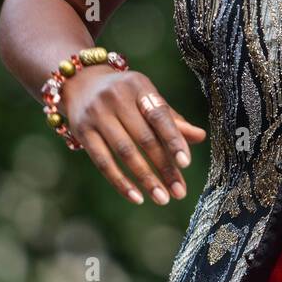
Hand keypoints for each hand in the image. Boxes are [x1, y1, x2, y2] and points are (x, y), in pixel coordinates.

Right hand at [59, 66, 206, 205]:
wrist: (81, 83)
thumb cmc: (126, 96)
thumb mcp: (148, 99)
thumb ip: (171, 119)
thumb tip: (200, 136)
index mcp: (139, 86)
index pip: (159, 116)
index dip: (174, 139)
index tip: (185, 164)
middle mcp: (116, 97)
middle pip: (144, 138)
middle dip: (164, 167)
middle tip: (179, 192)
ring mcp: (97, 114)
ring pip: (124, 152)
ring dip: (146, 179)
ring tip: (163, 198)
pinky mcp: (82, 131)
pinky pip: (103, 162)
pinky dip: (121, 182)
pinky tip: (137, 197)